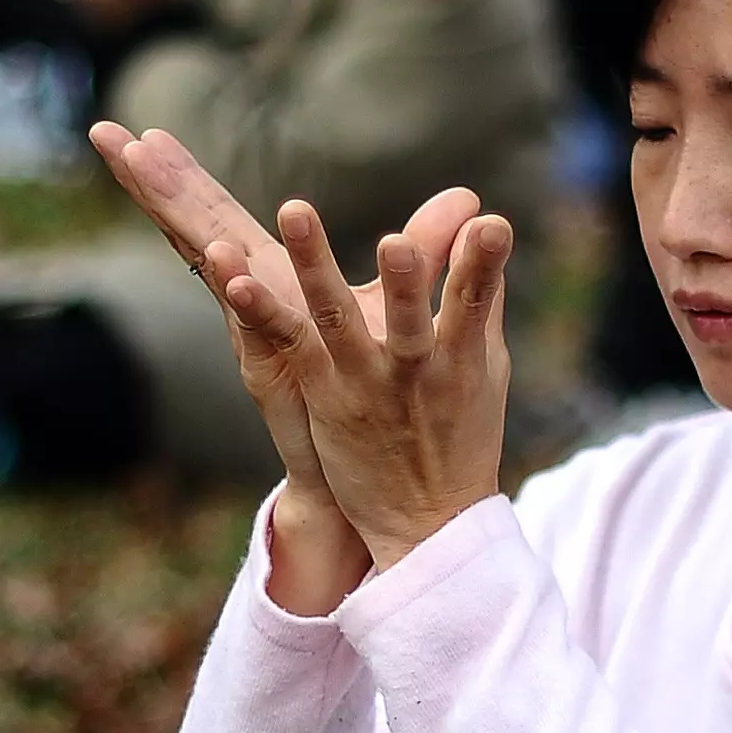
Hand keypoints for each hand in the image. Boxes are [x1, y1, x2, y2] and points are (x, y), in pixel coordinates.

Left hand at [219, 195, 511, 577]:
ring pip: (337, 320)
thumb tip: (486, 229)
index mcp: (463, 359)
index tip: (494, 226)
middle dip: (405, 282)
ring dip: (314, 265)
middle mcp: (416, 371)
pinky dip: (263, 312)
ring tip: (294, 211)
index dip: (486, 263)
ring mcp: (365, 384)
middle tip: (395, 243)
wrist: (426, 520)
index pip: (479, 301)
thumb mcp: (485, 368)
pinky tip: (237, 279)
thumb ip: (481, 298)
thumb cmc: (463, 434)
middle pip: (411, 319)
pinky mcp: (324, 396)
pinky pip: (290, 345)